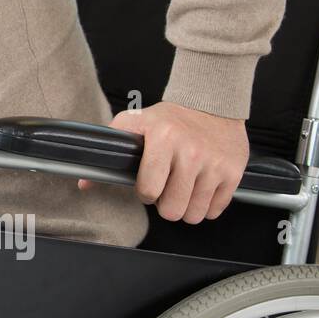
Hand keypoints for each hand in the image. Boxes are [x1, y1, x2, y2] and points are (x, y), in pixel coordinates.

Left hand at [77, 101, 248, 222]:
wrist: (211, 103)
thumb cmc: (168, 118)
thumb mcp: (134, 123)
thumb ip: (108, 150)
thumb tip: (85, 184)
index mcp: (163, 138)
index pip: (149, 190)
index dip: (145, 192)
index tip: (147, 184)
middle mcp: (191, 152)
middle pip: (172, 210)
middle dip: (165, 205)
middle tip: (166, 189)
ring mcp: (215, 164)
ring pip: (194, 214)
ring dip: (185, 208)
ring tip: (182, 189)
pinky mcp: (234, 172)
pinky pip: (215, 210)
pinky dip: (206, 206)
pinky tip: (200, 188)